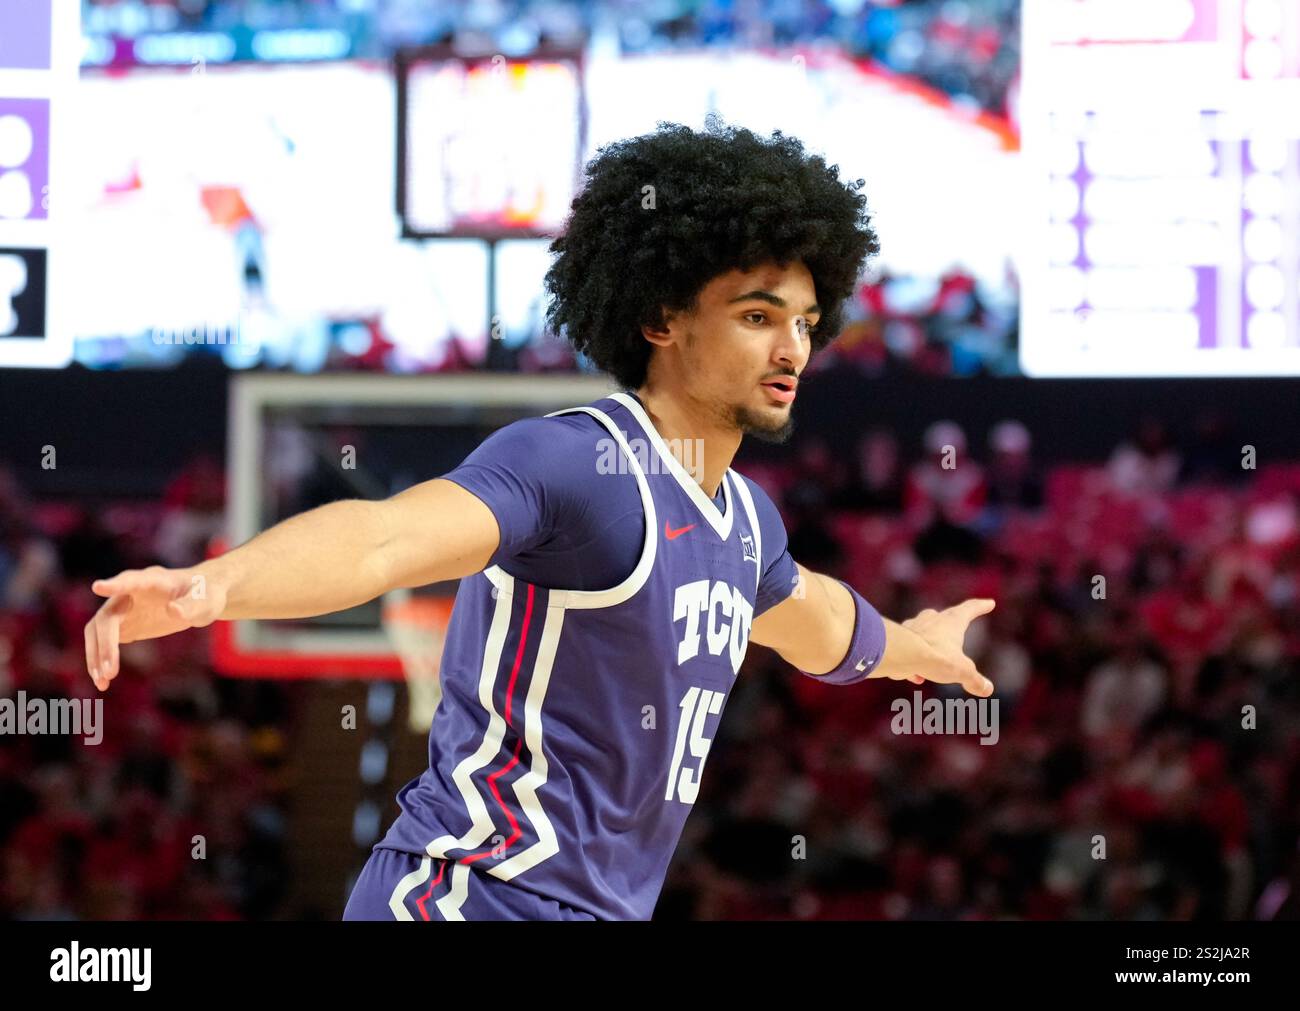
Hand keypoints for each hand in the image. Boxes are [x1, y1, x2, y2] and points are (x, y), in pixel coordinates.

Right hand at [84, 565, 226, 691]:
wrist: (201, 597)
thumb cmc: (206, 594)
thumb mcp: (207, 600)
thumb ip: (192, 605)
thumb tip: (173, 610)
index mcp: (152, 580)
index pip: (130, 580)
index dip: (114, 584)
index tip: (98, 587)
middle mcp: (130, 593)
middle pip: (107, 617)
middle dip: (105, 643)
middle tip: (109, 671)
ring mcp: (124, 609)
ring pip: (98, 631)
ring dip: (96, 655)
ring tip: (102, 682)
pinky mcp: (125, 625)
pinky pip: (104, 642)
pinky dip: (101, 659)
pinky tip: (103, 680)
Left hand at [899, 598, 995, 696]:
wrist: (900, 654)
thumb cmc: (935, 657)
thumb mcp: (961, 671)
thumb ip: (974, 680)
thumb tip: (987, 689)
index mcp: (952, 621)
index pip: (970, 609)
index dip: (981, 607)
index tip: (989, 603)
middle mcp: (932, 619)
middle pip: (944, 617)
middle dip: (951, 623)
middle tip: (956, 627)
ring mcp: (913, 627)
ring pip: (924, 630)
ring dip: (931, 643)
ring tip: (935, 660)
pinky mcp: (899, 639)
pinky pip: (909, 649)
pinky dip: (914, 661)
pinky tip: (916, 677)